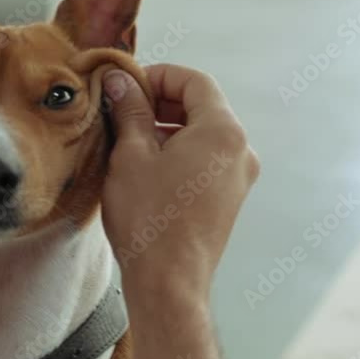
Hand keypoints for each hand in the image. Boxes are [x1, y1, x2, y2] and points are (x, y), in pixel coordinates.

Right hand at [101, 64, 259, 308]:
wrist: (168, 282)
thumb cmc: (148, 219)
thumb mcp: (130, 155)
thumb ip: (129, 110)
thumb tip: (120, 79)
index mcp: (222, 131)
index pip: (193, 81)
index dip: (157, 76)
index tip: (126, 86)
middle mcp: (240, 151)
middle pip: (201, 106)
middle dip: (160, 102)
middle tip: (122, 111)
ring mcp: (238, 177)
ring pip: (201, 134)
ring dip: (166, 128)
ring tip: (127, 141)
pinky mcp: (229, 199)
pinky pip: (204, 160)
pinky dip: (177, 152)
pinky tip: (145, 168)